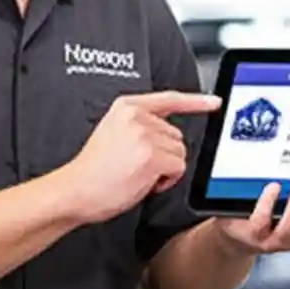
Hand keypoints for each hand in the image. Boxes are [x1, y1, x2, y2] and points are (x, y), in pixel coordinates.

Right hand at [60, 91, 219, 224]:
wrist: (75, 190)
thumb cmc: (94, 170)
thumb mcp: (114, 132)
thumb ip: (140, 125)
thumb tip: (168, 134)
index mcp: (127, 106)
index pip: (169, 99)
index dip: (195, 101)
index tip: (214, 102)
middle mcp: (137, 117)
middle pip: (177, 135)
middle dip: (165, 155)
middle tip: (138, 166)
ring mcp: (145, 136)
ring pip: (180, 153)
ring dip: (165, 169)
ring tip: (138, 174)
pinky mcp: (151, 157)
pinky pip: (178, 168)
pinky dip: (167, 180)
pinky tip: (145, 182)